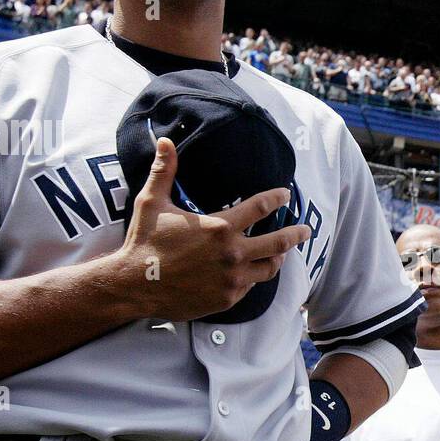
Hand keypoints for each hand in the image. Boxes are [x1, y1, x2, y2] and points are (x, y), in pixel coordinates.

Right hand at [112, 138, 311, 321]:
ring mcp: (232, 279)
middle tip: (306, 230)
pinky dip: (254, 277)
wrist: (133, 286)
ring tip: (282, 253)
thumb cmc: (143, 242)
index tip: (285, 194)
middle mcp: (233, 254)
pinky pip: (250, 287)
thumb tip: (165, 141)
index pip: (261, 207)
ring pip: (269, 268)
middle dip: (296, 233)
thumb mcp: (153, 202)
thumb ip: (165, 171)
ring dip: (278, 258)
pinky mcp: (227, 299)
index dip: (276, 198)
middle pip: (279, 242)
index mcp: (221, 227)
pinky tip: (252, 272)